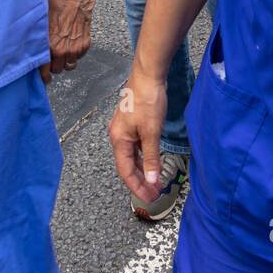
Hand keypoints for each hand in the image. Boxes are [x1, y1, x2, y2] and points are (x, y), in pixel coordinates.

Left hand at [40, 0, 96, 82]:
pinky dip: (75, 53)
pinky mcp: (86, 43)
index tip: (41, 76)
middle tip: (50, 58)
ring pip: (69, 66)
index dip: (42, 75)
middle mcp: (63, 50)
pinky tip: (70, 43)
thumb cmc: (55, 1)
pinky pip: (79, 57)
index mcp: (50, 46)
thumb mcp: (41, 20)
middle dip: (53, 66)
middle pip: (57, 70)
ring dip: (65, 61)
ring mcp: (76, 48)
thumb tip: (30, 49)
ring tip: (60, 53)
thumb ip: (38, 38)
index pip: (44, 71)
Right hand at [107, 67, 166, 201]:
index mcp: (118, 139)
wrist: (148, 75)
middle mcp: (117, 136)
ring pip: (131, 156)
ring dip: (142, 170)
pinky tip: (152, 163)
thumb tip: (152, 180)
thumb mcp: (152, 132)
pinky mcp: (131, 123)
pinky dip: (143, 158)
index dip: (137, 187)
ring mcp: (124, 129)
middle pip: (127, 165)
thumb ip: (151, 158)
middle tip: (155, 194)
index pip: (125, 171)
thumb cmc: (148, 100)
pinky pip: (135, 147)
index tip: (149, 198)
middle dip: (140, 181)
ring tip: (154, 182)